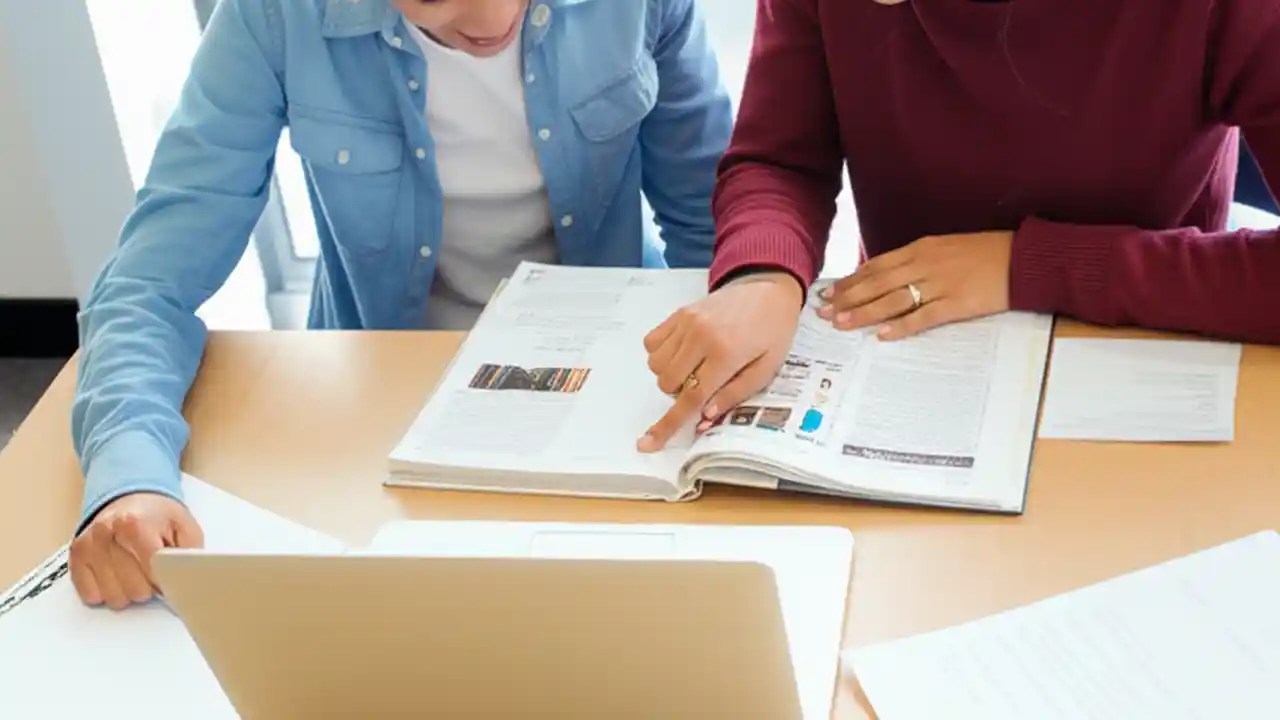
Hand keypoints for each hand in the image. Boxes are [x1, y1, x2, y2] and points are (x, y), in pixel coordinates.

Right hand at [69, 493, 203, 609]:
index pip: (152, 570)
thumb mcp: (184, 526)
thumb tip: (188, 580)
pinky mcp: (76, 557)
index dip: (164, 581)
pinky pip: (91, 595)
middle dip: (149, 588)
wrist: (130, 496)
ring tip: (135, 573)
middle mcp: (106, 533)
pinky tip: (116, 577)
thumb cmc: (158, 515)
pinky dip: (107, 592)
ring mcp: (89, 546)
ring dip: (128, 592)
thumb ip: (189, 553)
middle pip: (134, 589)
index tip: (168, 579)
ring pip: (113, 596)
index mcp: (134, 523)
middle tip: (153, 574)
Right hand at [638, 272, 803, 451]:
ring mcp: (686, 322)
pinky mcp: (678, 312)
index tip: (647, 443)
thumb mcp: (766, 368)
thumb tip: (704, 417)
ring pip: (656, 365)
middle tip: (704, 384)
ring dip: (670, 375)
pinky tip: (683, 352)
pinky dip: (661, 355)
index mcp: (726, 353)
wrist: (768, 289)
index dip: (668, 424)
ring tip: (695, 366)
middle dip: (680, 394)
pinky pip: (651, 343)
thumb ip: (735, 393)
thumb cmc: (773, 331)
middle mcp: (701, 336)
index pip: (690, 397)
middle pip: (668, 383)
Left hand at [818, 231, 1012, 339]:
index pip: (876, 266)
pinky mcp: (957, 303)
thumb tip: (885, 275)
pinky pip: (924, 316)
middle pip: (878, 283)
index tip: (829, 293)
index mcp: (921, 249)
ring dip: (865, 312)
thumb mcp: (945, 248)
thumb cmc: (984, 253)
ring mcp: (941, 284)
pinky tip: (883, 335)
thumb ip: (915, 260)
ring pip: (893, 299)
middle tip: (823, 312)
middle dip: (848, 298)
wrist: (1023, 259)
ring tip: (842, 323)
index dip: (851, 280)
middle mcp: (925, 264)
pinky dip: (902, 326)